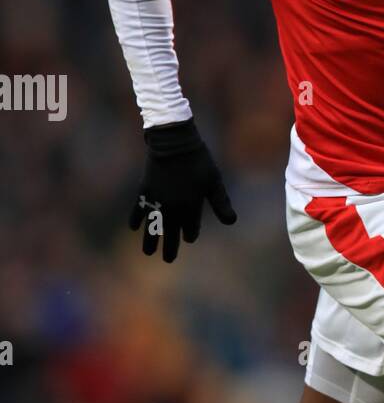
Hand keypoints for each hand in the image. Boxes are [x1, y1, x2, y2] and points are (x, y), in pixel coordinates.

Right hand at [129, 118, 236, 262]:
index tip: (190, 237)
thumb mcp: (214, 182)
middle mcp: (172, 209)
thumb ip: (221, 203)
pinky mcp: (145, 192)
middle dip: (170, 248)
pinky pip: (137, 210)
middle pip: (170, 234)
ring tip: (148, 252)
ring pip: (152, 227)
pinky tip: (133, 228)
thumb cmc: (198, 161)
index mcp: (190, 207)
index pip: (190, 230)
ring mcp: (156, 201)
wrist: (174, 143)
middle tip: (169, 259)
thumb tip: (232, 222)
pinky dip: (135, 218)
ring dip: (150, 241)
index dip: (190, 235)